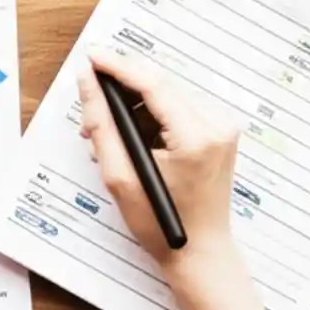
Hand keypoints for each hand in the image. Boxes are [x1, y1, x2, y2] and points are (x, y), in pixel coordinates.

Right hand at [77, 44, 239, 272]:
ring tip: (107, 133)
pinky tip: (132, 138)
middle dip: (120, 89)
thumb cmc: (162, 225)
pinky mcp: (219, 130)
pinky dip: (151, 114)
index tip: (90, 56)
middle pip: (160, 84)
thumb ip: (100, 123)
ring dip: (134, 104)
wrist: (200, 252)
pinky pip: (177, 106)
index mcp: (196, 137)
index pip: (152, 84)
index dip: (117, 66)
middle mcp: (216, 125)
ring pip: (166, 92)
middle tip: (90, 108)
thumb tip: (87, 81)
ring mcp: (222, 126)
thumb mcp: (119, 177)